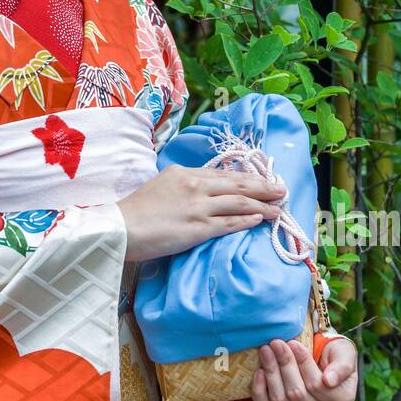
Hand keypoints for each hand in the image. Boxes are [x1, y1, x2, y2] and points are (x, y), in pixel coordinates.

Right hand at [118, 163, 286, 262]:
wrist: (119, 228)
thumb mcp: (159, 187)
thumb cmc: (134, 211)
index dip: (246, 177)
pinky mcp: (198, 228)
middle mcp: (194, 185)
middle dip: (262, 186)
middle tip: (281, 189)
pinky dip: (247, 220)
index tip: (261, 181)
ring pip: (239, 202)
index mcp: (183, 173)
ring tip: (278, 207)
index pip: (222, 174)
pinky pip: (229, 223)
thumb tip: (197, 191)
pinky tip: (260, 220)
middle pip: (237, 184)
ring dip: (262, 204)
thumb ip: (180, 186)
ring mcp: (198, 206)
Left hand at [250, 335, 357, 400]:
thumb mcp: (345, 354)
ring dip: (271, 372)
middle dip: (285, 365)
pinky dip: (259, 388)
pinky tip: (259, 371)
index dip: (304, 364)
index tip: (295, 344)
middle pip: (298, 394)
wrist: (322, 357)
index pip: (318, 386)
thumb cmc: (335, 355)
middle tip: (277, 343)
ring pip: (281, 399)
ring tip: (267, 350)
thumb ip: (342, 366)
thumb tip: (329, 381)